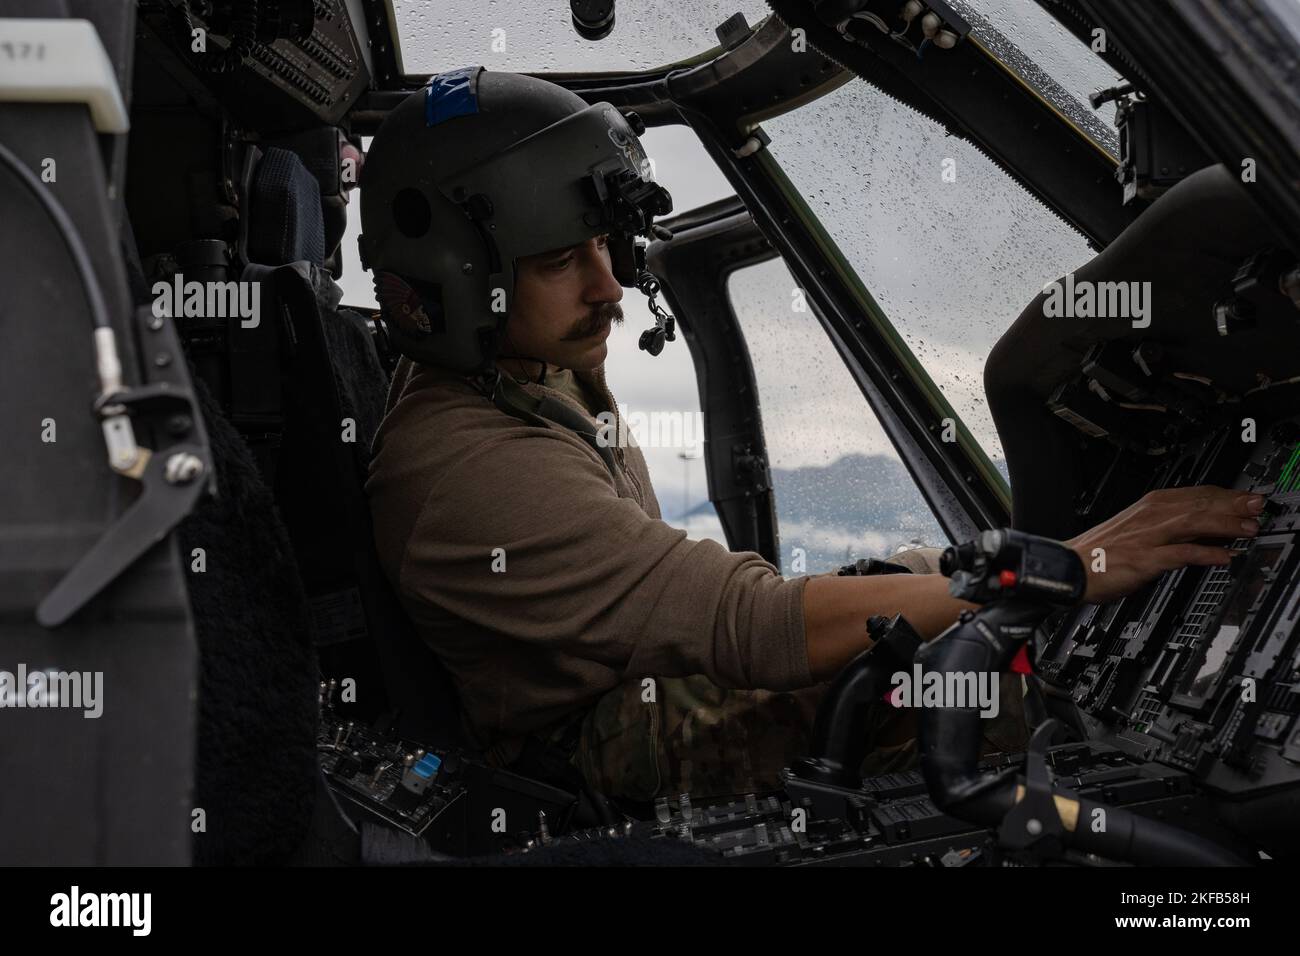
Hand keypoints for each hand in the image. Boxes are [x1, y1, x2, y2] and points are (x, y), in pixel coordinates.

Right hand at [1065, 485, 1262, 603]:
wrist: (1068, 568)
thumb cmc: (1098, 553)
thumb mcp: (1135, 531)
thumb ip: (1167, 528)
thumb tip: (1201, 532)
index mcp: (1148, 507)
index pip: (1194, 494)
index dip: (1225, 495)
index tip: (1247, 498)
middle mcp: (1150, 517)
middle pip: (1199, 505)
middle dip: (1233, 505)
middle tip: (1258, 507)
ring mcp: (1148, 538)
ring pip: (1194, 524)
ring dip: (1225, 525)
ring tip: (1249, 529)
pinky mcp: (1144, 560)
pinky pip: (1181, 555)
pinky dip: (1206, 554)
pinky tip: (1224, 557)